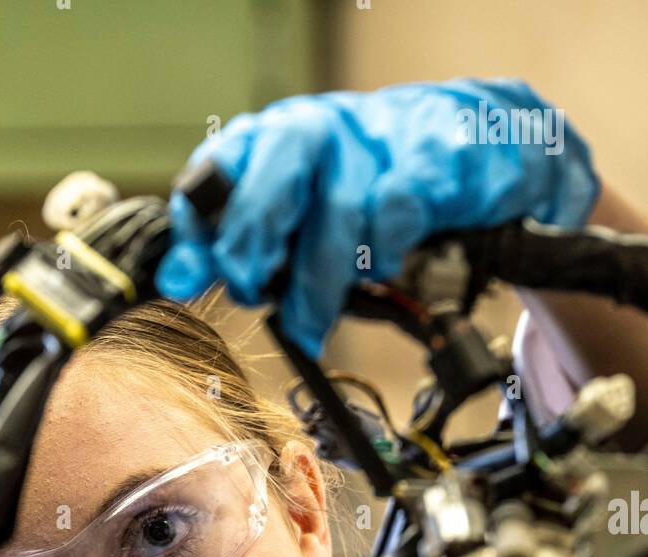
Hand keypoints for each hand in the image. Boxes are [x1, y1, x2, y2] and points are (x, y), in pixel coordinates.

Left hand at [155, 80, 598, 356]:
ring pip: (339, 207)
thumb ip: (244, 246)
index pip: (221, 166)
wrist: (477, 150)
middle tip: (249, 289)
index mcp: (278, 141)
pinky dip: (385, 250)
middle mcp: (323, 132)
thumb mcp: (301, 220)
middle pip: (275, 171)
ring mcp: (380, 142)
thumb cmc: (377, 187)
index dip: (200, 221)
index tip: (189, 274)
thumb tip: (178, 279)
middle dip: (254, 238)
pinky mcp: (436, 161)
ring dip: (319, 281)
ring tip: (310, 325)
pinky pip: (401, 207)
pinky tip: (379, 270)